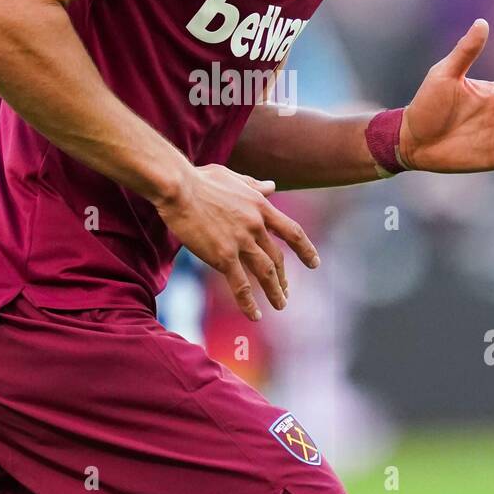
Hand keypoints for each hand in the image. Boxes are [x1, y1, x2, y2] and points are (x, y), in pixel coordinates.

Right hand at [153, 164, 319, 320]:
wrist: (178, 187)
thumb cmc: (200, 179)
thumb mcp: (233, 177)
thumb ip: (254, 185)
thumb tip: (272, 186)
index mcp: (260, 206)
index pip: (291, 232)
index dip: (305, 249)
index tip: (314, 262)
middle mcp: (256, 225)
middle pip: (277, 257)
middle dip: (284, 277)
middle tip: (286, 290)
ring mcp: (241, 242)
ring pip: (266, 272)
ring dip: (275, 292)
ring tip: (280, 305)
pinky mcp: (223, 256)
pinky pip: (240, 285)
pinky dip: (249, 303)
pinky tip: (255, 316)